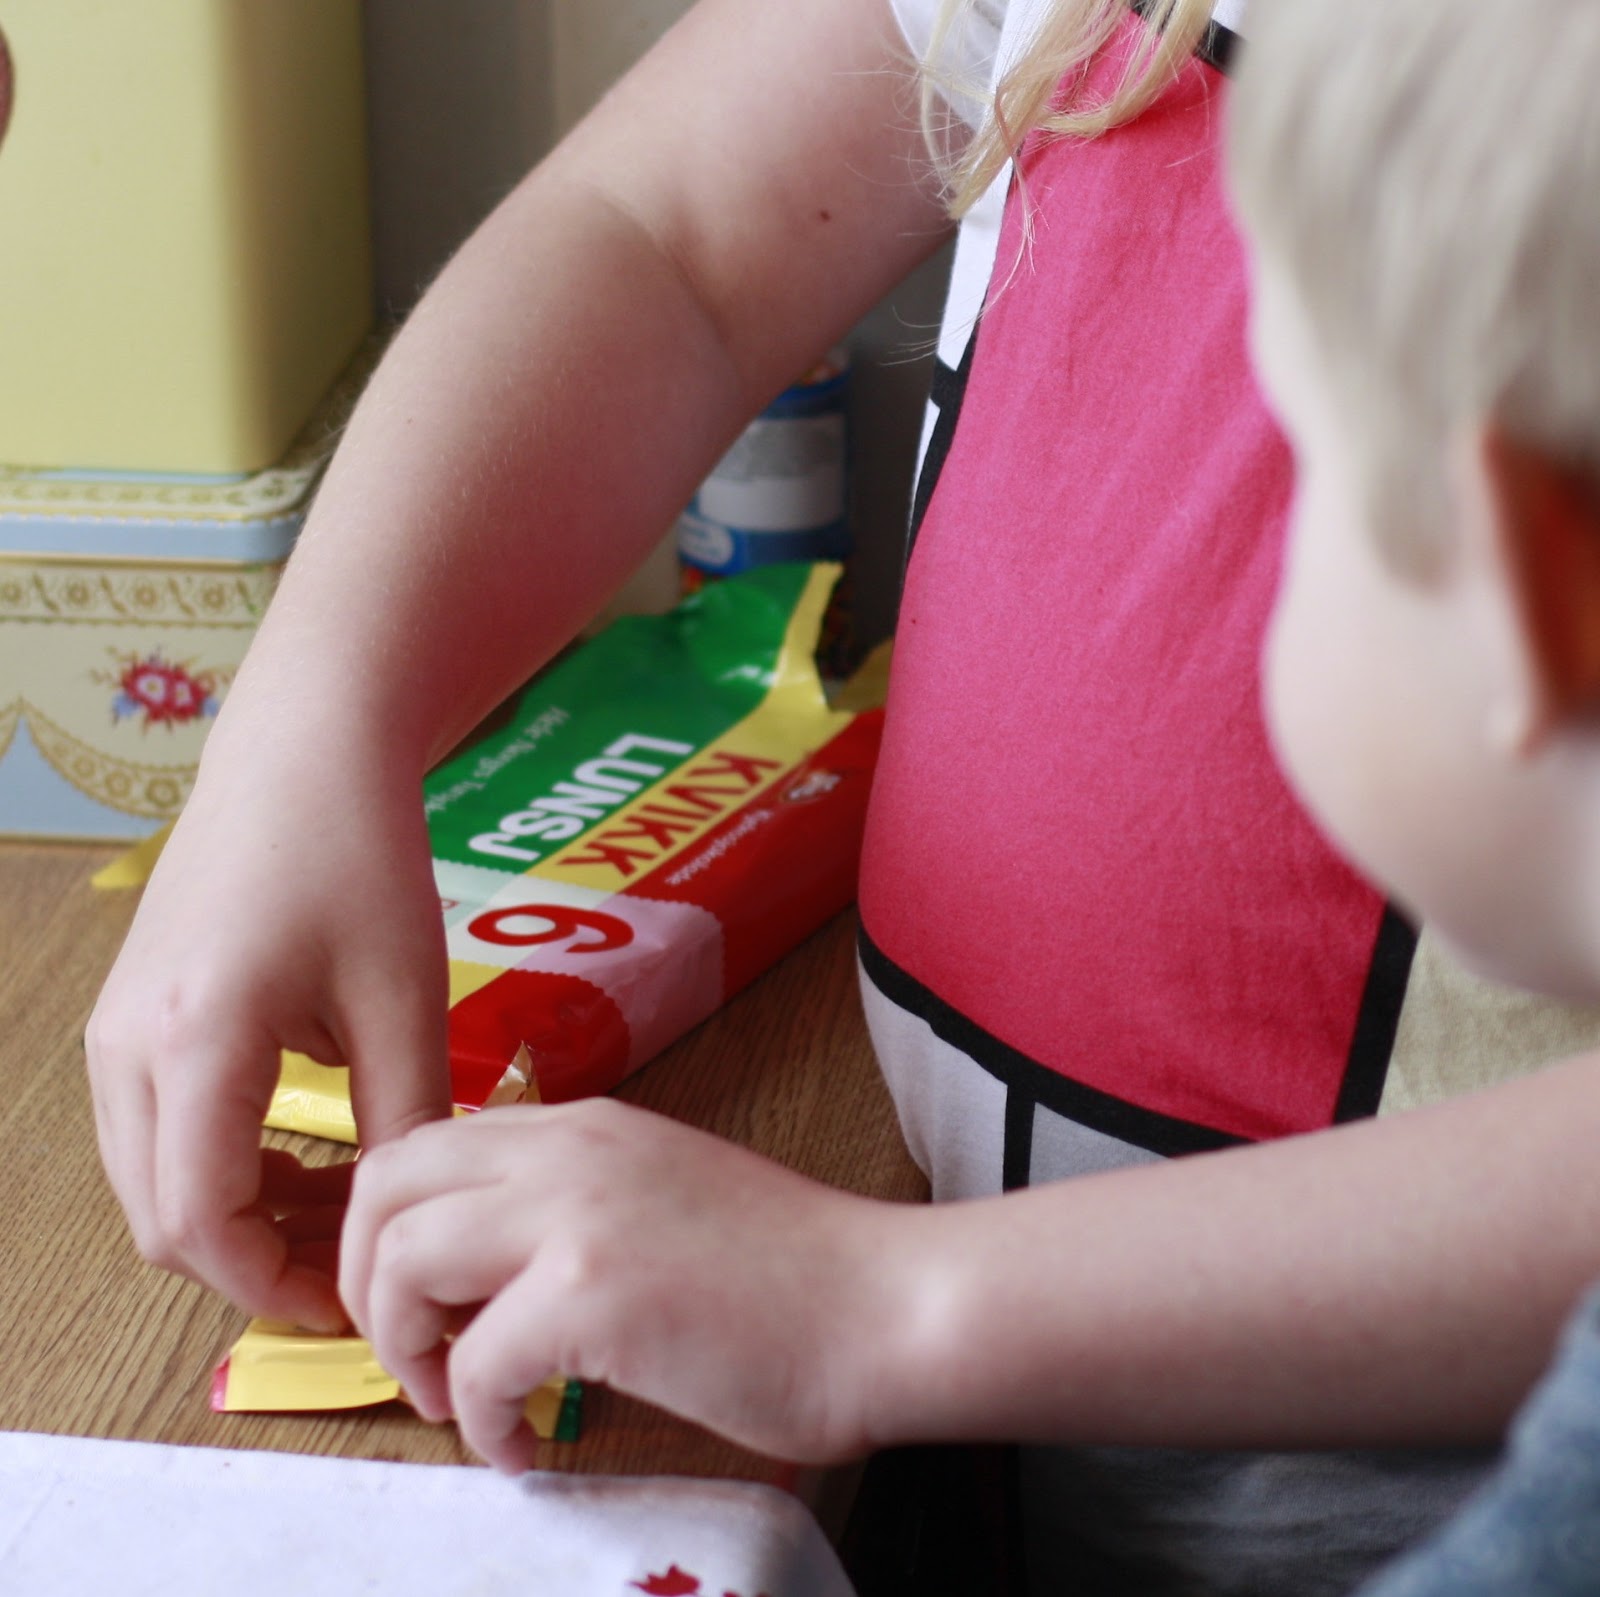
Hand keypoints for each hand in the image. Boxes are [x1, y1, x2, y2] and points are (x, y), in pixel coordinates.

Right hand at [86, 737, 452, 1327]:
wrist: (302, 755)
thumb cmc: (359, 858)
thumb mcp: (404, 997)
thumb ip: (407, 1119)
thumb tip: (409, 1222)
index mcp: (192, 1042)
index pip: (198, 1223)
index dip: (273, 1287)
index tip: (354, 1301)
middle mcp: (126, 1048)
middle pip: (160, 1219)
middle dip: (256, 1262)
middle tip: (356, 1262)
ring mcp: (115, 1032)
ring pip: (151, 1181)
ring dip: (237, 1217)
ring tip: (341, 1207)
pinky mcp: (129, 1018)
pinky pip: (155, 1131)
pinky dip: (218, 1167)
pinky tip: (301, 1152)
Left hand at [339, 1098, 914, 1471]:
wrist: (885, 1304)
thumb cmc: (790, 1275)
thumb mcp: (663, 1199)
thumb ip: (577, 1208)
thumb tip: (487, 1277)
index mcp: (586, 1128)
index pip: (425, 1147)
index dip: (391, 1233)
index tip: (422, 1304)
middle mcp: (571, 1150)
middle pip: (385, 1186)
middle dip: (368, 1283)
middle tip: (414, 1352)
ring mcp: (580, 1213)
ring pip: (403, 1259)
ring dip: (406, 1349)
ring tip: (457, 1401)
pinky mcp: (596, 1292)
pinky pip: (474, 1364)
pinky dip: (479, 1422)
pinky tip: (526, 1447)